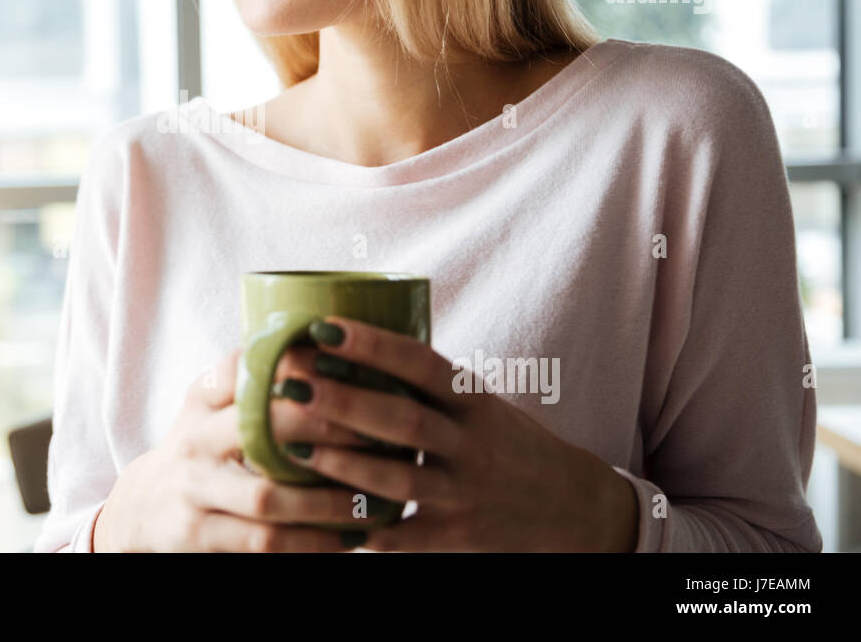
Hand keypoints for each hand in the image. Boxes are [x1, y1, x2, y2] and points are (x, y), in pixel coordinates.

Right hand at [92, 346, 378, 550]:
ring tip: (373, 498)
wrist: (142, 507)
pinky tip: (350, 538)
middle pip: (260, 426)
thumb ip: (257, 377)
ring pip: (267, 496)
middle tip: (378, 431)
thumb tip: (334, 339)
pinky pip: (264, 542)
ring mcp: (194, 489)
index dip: (293, 363)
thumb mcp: (213, 405)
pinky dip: (311, 543)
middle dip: (323, 428)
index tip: (346, 363)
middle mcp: (195, 438)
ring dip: (326, 500)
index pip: (244, 366)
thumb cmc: (202, 446)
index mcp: (203, 396)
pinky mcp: (200, 535)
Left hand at [270, 317, 639, 550]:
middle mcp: (472, 444)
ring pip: (399, 479)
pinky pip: (407, 538)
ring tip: (292, 449)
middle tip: (291, 384)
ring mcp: (466, 493)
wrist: (573, 508)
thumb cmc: (507, 443)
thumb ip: (426, 385)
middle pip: (403, 420)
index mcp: (474, 401)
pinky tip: (328, 525)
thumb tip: (347, 342)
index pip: (421, 364)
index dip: (372, 344)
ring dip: (342, 466)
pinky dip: (369, 533)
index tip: (323, 326)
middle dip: (343, 402)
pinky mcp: (459, 537)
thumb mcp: (479, 404)